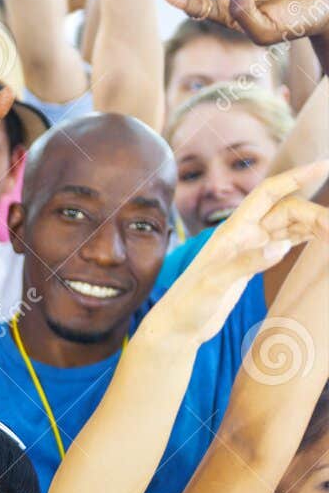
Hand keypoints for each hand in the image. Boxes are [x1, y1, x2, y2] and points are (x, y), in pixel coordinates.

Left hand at [155, 160, 328, 338]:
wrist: (178, 327)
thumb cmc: (188, 305)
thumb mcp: (214, 284)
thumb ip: (246, 264)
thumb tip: (282, 247)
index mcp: (232, 231)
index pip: (269, 193)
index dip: (295, 177)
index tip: (323, 165)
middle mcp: (242, 235)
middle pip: (287, 210)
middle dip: (313, 213)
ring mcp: (249, 249)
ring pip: (289, 226)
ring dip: (312, 225)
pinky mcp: (252, 265)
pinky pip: (284, 243)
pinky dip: (304, 238)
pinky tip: (320, 238)